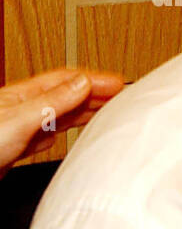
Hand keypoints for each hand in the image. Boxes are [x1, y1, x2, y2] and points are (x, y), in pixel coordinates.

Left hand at [0, 68, 123, 173]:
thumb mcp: (21, 119)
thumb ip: (52, 102)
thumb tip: (83, 83)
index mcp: (21, 96)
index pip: (64, 80)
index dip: (93, 79)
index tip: (117, 83)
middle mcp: (21, 109)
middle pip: (64, 96)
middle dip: (94, 94)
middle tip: (119, 96)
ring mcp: (19, 128)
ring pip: (58, 115)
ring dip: (83, 111)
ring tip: (105, 111)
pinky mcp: (16, 148)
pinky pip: (49, 135)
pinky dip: (65, 133)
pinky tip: (69, 136)